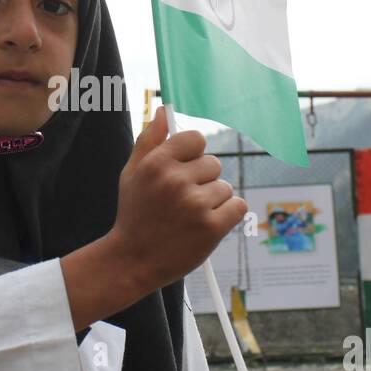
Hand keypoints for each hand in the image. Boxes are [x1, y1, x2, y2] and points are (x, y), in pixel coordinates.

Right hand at [108, 105, 247, 296]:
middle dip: (202, 180)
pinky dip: (228, 215)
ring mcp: (195, 204)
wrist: (132, 261)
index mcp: (157, 163)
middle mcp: (176, 180)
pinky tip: (207, 224)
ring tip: (189, 217)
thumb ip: (149, 140)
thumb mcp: (132, 173)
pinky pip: (238, 206)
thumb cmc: (134, 214)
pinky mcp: (212, 227)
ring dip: (213, 201)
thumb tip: (164, 110)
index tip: (184, 171)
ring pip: (225, 187)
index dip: (193, 155)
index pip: (196, 138)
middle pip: (214, 163)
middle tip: (182, 201)